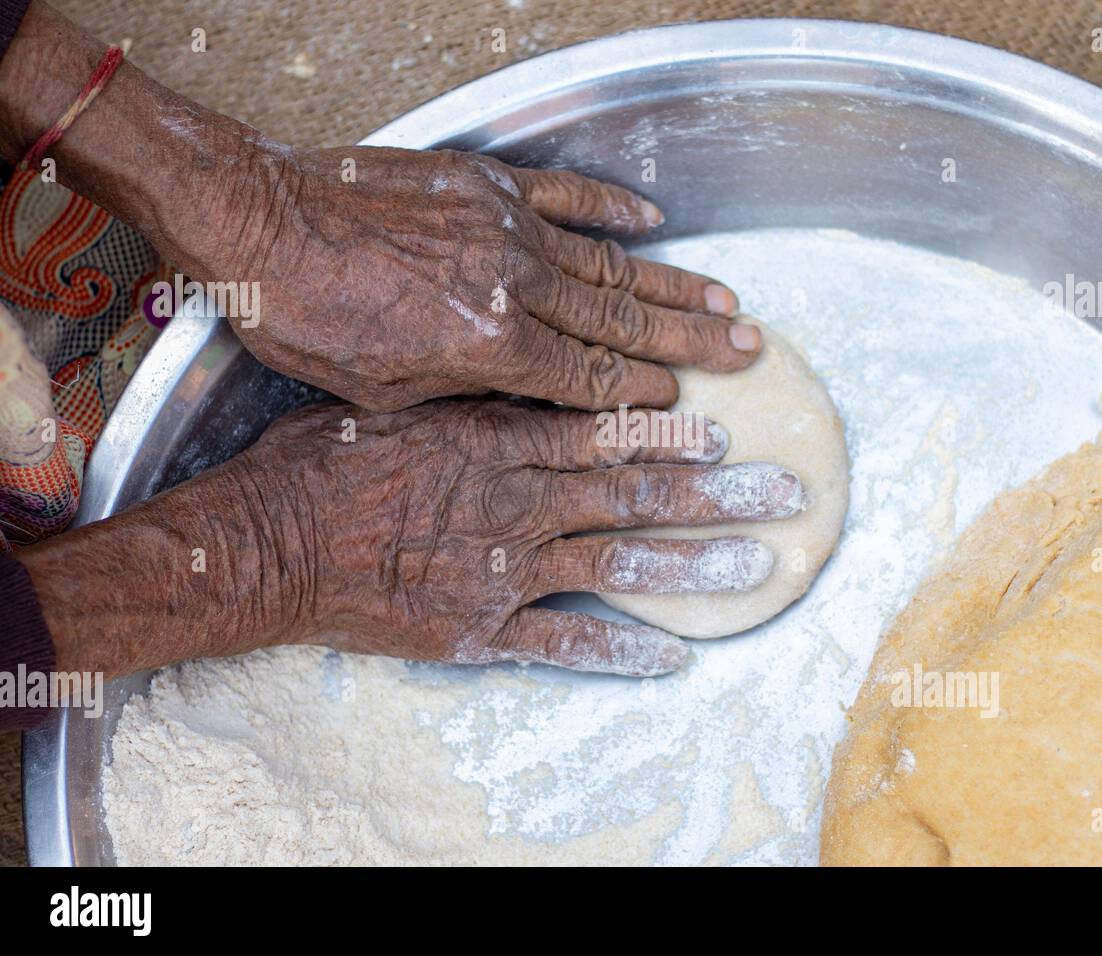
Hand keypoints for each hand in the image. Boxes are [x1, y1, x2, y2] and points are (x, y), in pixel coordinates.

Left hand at [195, 145, 761, 411]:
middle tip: (748, 350)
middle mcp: (516, 286)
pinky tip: (650, 221)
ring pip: (611, 265)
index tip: (689, 401)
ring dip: (672, 285)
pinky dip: (612, 209)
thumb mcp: (387, 393)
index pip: (593, 379)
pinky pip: (566, 197)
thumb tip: (525, 403)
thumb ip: (469, 396)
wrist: (258, 223)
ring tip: (725, 301)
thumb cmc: (309, 321)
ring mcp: (506, 229)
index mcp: (493, 348)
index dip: (647, 394)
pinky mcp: (486, 187)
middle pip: (624, 323)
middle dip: (692, 341)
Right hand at [221, 399, 799, 674]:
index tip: (727, 434)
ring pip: (619, 561)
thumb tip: (539, 384)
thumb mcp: (402, 405)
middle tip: (785, 492)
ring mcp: (504, 570)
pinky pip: (563, 642)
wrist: (268, 546)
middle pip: (637, 494)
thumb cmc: (323, 464)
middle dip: (719, 494)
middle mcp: (517, 502)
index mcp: (498, 440)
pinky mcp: (480, 628)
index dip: (674, 436)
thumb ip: (478, 402)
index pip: (607, 433)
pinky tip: (672, 656)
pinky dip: (619, 649)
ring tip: (760, 565)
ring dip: (696, 564)